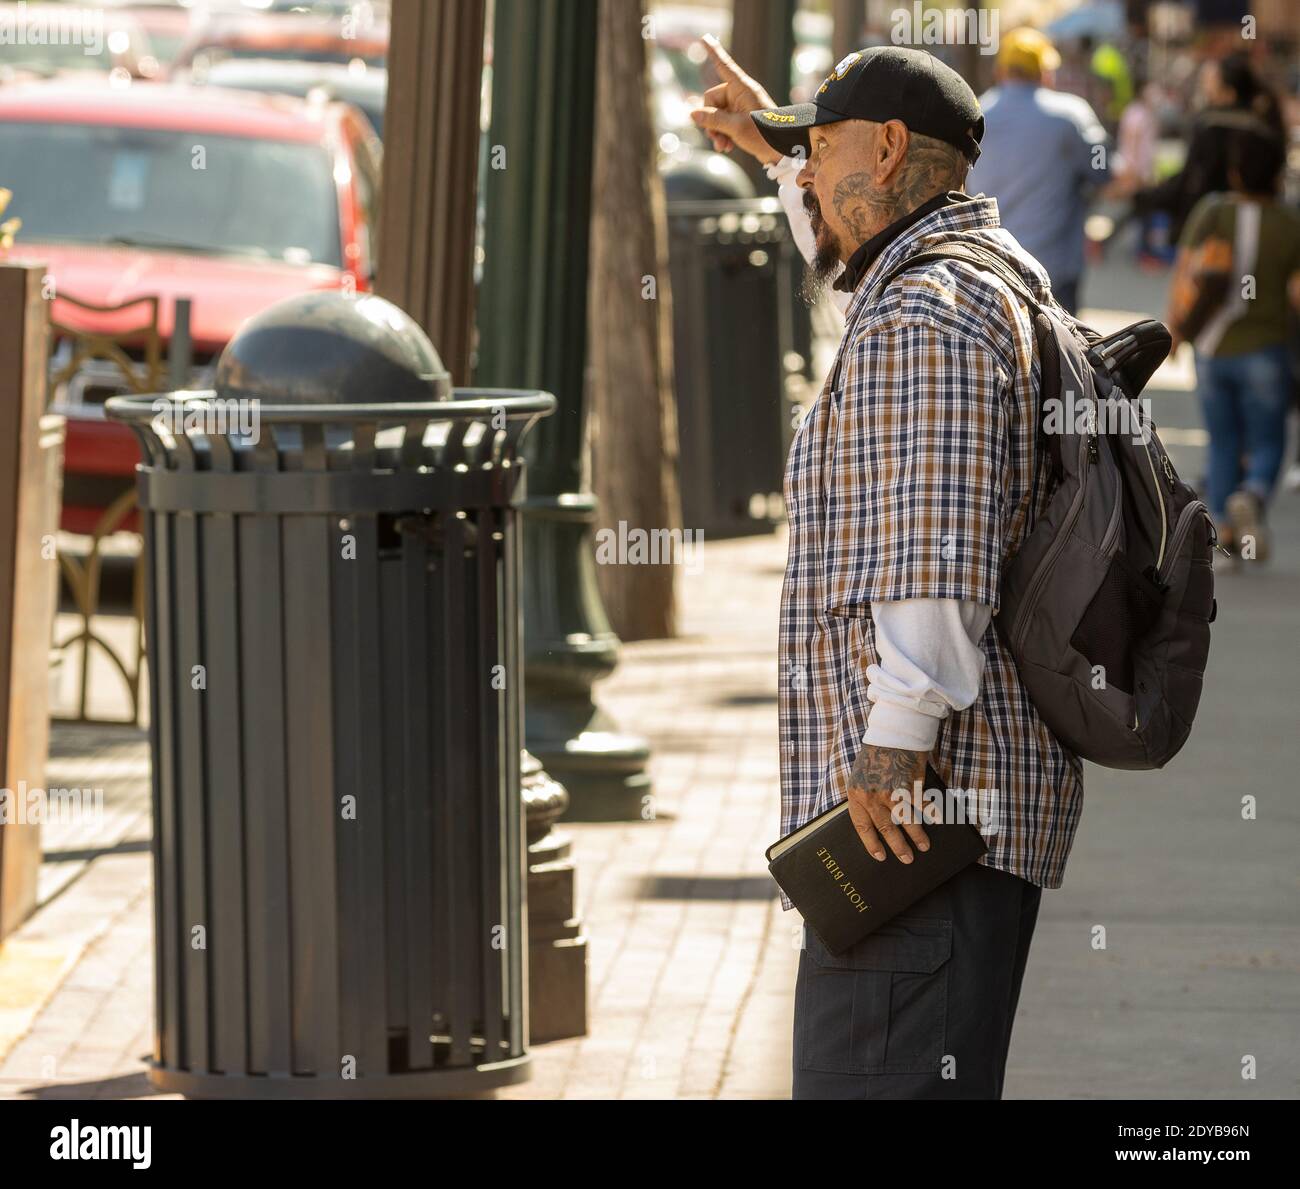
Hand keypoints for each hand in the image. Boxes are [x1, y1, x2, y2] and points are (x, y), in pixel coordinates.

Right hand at [689, 34, 783, 166]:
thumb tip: (693, 114)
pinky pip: (722, 123)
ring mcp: (740, 106)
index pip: (723, 66)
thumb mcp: (735, 128)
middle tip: (717, 138)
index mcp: (742, 88)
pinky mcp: (740, 119)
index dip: (713, 52)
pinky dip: (722, 135)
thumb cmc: (763, 135)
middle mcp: (740, 94)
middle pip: (711, 100)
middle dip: (710, 121)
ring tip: (723, 146)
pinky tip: (726, 147)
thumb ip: (712, 120)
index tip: (704, 37)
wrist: (781, 151)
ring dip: (716, 131)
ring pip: (715, 114)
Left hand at [844, 744, 935, 863]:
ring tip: (924, 846)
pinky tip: (937, 822)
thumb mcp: (860, 776)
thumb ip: (864, 797)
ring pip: (906, 821)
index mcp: (857, 794)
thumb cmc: (875, 754)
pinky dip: (932, 814)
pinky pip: (923, 806)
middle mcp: (873, 796)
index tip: (880, 857)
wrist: (891, 734)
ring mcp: (892, 792)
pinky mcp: (910, 785)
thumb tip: (874, 819)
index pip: (862, 826)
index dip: (871, 843)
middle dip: (898, 846)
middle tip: (906, 859)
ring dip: (917, 836)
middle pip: (886, 828)